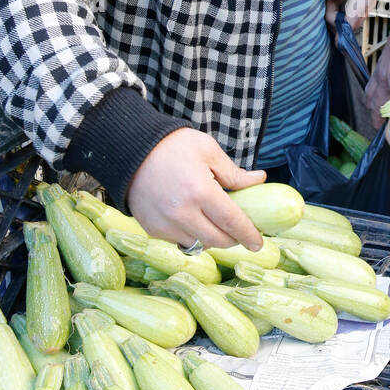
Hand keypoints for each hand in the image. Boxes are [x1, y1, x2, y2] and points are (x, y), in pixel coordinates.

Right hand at [126, 127, 269, 249]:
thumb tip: (259, 180)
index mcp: (201, 191)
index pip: (232, 223)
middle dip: (233, 239)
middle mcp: (182, 213)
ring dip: (211, 238)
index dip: (249, 235)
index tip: (258, 243)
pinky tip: (193, 220)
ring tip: (215, 223)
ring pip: (199, 244)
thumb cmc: (173, 145)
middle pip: (218, 240)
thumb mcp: (208, 151)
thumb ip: (234, 172)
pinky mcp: (152, 229)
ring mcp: (165, 224)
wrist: (130, 148)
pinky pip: (179, 241)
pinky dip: (191, 235)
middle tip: (240, 232)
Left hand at [322, 0, 376, 29]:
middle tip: (328, 5)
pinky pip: (345, 19)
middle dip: (337, 20)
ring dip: (336, 17)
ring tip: (330, 1)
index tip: (333, 28)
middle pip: (354, 23)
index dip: (346, 24)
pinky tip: (332, 4)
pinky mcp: (357, 9)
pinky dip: (336, 15)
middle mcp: (369, 1)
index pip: (358, 13)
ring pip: (349, 23)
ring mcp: (364, 6)